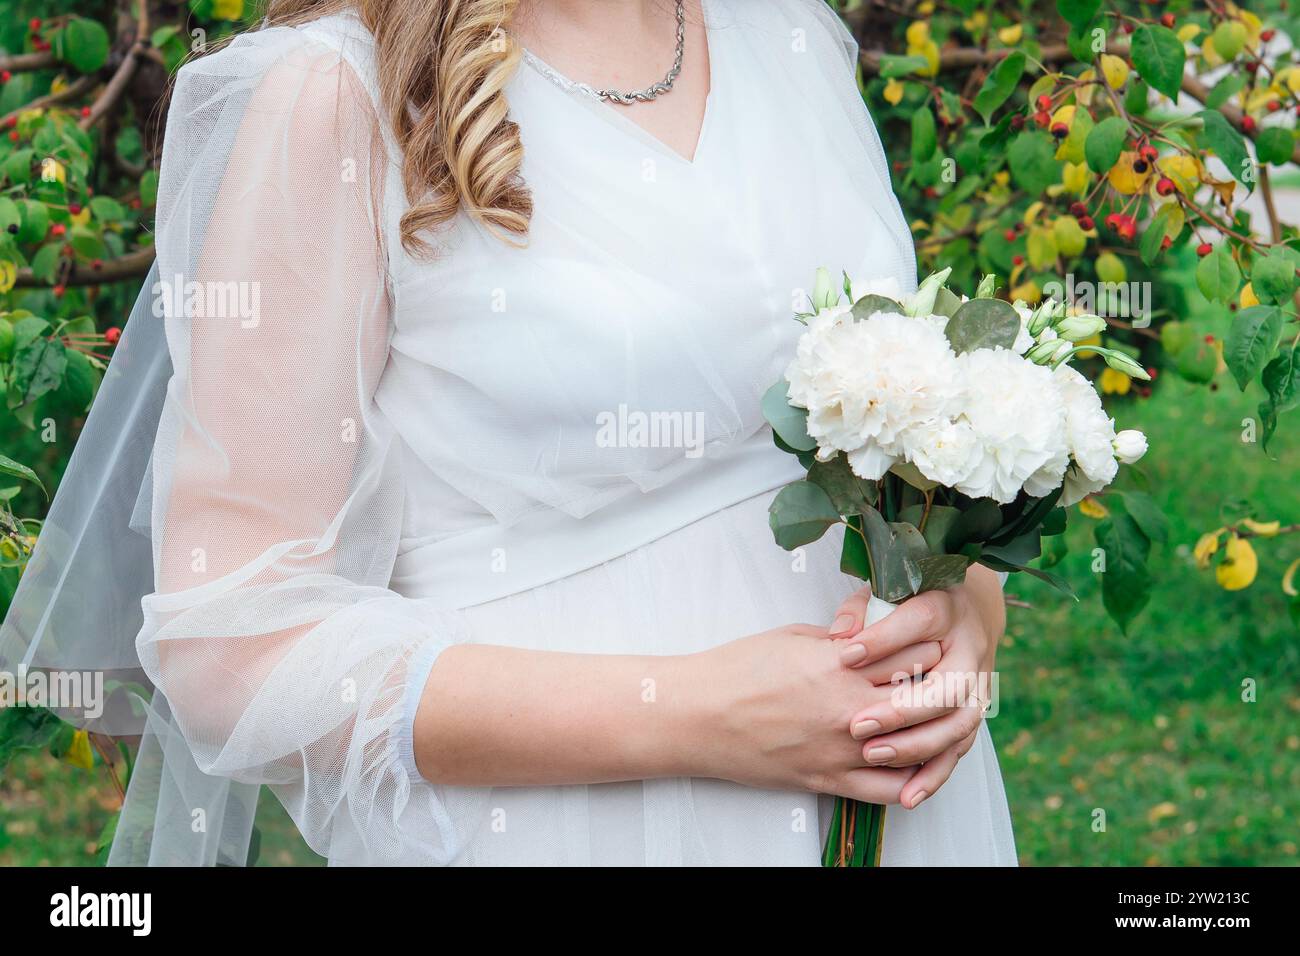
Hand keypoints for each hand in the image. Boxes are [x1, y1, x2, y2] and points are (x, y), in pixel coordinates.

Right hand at [691, 624, 922, 803]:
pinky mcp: (827, 779)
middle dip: (938, 688)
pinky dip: (909, 782)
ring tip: (931, 723)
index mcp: (840, 663)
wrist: (698, 715)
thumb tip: (865, 639)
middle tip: (941, 683)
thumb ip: (837, 639)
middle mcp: (848, 706)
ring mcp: (841, 747)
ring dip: (930, 734)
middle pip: (925, 697)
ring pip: (915, 746)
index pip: (915, 653)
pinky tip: (913, 769)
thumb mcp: (792, 637)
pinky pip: (886, 789)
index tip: (931, 646)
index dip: (929, 647)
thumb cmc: (736, 670)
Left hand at [827, 566, 1004, 808]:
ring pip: (958, 723)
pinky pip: (959, 749)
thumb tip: (839, 633)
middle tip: (857, 725)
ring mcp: (977, 684)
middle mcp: (968, 647)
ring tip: (873, 755)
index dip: (883, 639)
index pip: (918, 621)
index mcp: (945, 607)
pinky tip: (908, 794)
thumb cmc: (907, 603)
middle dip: (902, 709)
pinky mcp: (972, 713)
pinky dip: (935, 774)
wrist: (960, 615)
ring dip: (917, 745)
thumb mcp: (884, 592)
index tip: (846, 656)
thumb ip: (860, 609)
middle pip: (946, 684)